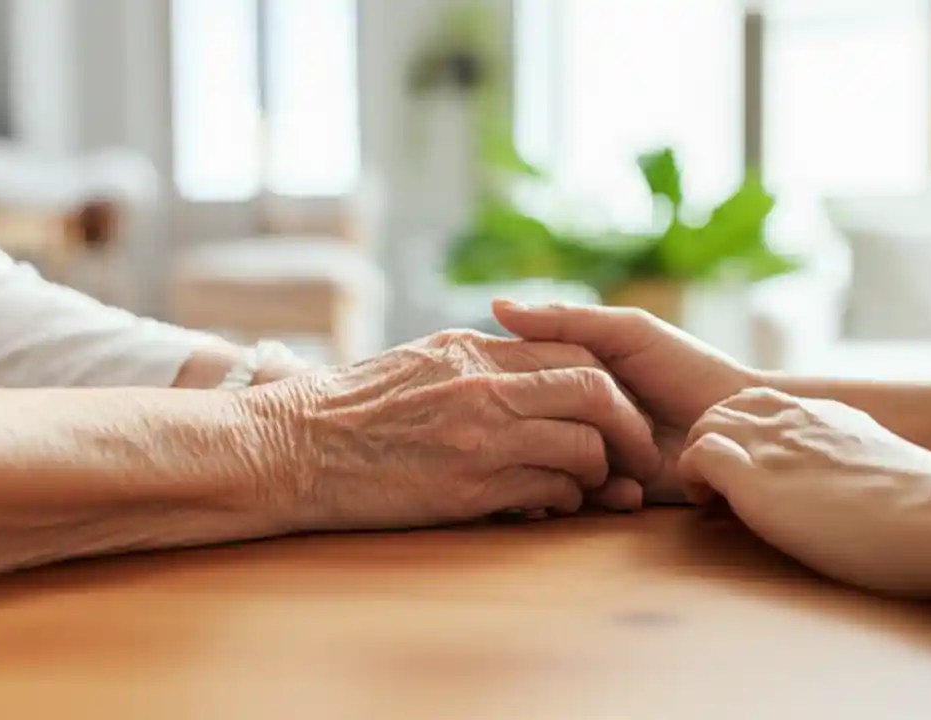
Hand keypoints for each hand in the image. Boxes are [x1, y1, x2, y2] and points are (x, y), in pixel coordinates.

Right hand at [242, 329, 661, 530]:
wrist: (295, 447)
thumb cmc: (353, 407)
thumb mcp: (423, 360)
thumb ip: (481, 360)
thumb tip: (531, 369)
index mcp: (474, 348)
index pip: (575, 350)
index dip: (611, 382)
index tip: (619, 408)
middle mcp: (484, 385)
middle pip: (594, 393)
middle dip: (627, 427)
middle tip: (635, 454)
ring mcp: (479, 436)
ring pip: (582, 448)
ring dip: (597, 471)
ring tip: (591, 485)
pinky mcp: (468, 487)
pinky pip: (548, 491)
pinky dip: (563, 499)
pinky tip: (551, 503)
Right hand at [493, 300, 759, 500]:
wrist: (738, 421)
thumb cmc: (688, 366)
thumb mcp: (627, 332)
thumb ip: (566, 321)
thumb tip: (497, 307)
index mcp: (574, 372)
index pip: (525, 380)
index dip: (511, 386)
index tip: (494, 395)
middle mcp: (578, 414)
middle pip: (535, 426)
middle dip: (536, 434)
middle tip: (533, 437)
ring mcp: (593, 453)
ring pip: (552, 465)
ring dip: (564, 469)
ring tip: (586, 465)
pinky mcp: (612, 489)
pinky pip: (582, 498)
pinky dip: (587, 496)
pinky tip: (604, 491)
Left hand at [679, 387, 930, 595]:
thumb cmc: (926, 515)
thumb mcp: (883, 472)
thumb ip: (856, 467)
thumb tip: (860, 490)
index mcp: (828, 416)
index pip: (763, 402)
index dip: (744, 433)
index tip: (749, 470)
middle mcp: (796, 418)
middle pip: (725, 406)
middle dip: (713, 442)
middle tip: (720, 487)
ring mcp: (773, 443)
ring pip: (705, 421)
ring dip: (698, 458)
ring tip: (713, 497)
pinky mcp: (755, 476)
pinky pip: (697, 454)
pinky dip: (692, 477)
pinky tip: (712, 506)